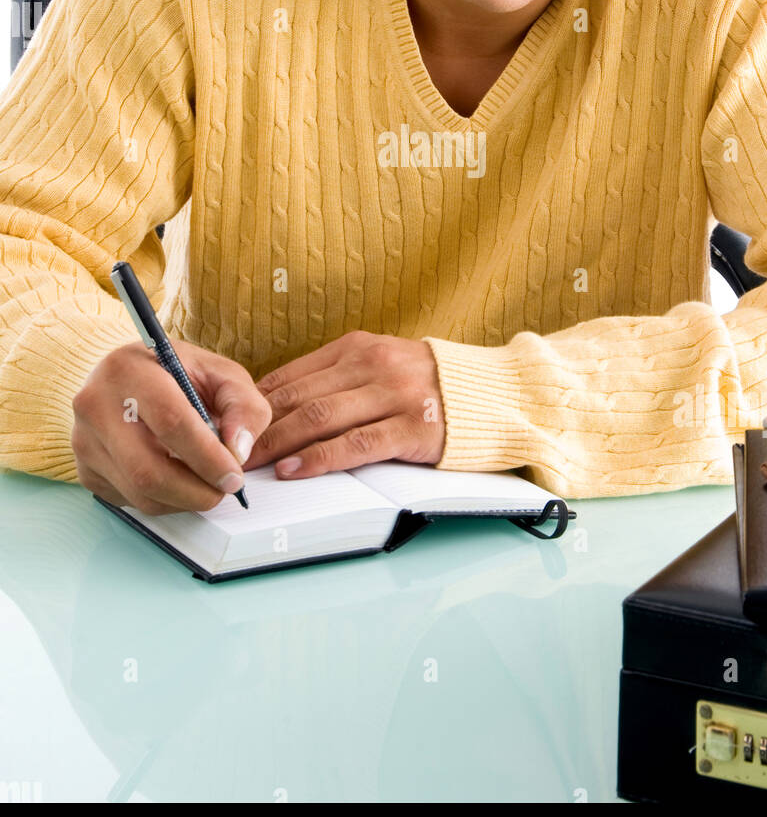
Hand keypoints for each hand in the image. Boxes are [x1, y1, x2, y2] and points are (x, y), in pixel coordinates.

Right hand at [71, 340, 271, 513]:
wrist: (130, 377)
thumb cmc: (179, 374)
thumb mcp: (220, 373)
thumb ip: (243, 406)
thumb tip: (239, 451)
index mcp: (128, 369)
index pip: (170, 422)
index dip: (207, 457)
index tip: (234, 476)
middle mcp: (95, 405)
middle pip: (148, 470)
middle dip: (196, 492)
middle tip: (224, 490)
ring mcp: (84, 440)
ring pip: (139, 492)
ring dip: (182, 500)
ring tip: (206, 483)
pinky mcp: (84, 469)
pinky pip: (129, 500)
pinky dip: (163, 500)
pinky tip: (177, 478)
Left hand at [246, 330, 445, 477]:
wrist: (491, 392)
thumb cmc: (425, 384)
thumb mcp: (378, 364)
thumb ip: (335, 378)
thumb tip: (276, 405)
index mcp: (357, 346)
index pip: (291, 375)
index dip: (252, 403)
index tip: (226, 425)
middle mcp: (372, 364)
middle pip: (299, 396)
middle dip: (256, 427)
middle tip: (226, 449)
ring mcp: (393, 394)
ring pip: (320, 418)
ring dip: (279, 443)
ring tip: (250, 463)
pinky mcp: (412, 427)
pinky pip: (356, 444)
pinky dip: (320, 458)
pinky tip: (296, 470)